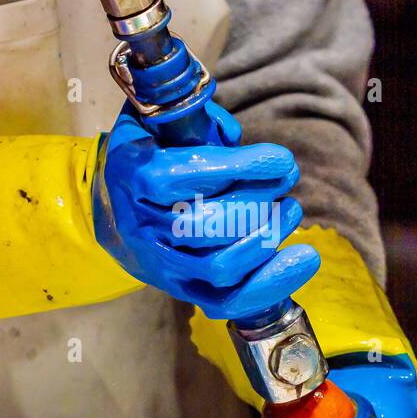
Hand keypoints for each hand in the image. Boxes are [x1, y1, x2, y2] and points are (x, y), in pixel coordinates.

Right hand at [92, 102, 318, 318]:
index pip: (185, 176)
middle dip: (259, 202)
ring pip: (220, 267)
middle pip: (207, 225)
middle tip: (286, 181)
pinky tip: (301, 260)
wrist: (115, 207)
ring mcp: (160, 263)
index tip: (281, 159)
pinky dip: (269, 285)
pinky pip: (226, 302)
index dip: (239, 169)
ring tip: (290, 210)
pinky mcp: (180, 289)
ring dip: (267, 238)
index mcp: (132, 174)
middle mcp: (141, 225)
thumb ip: (192, 115)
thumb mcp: (156, 117)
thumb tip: (233, 135)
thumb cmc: (148, 153)